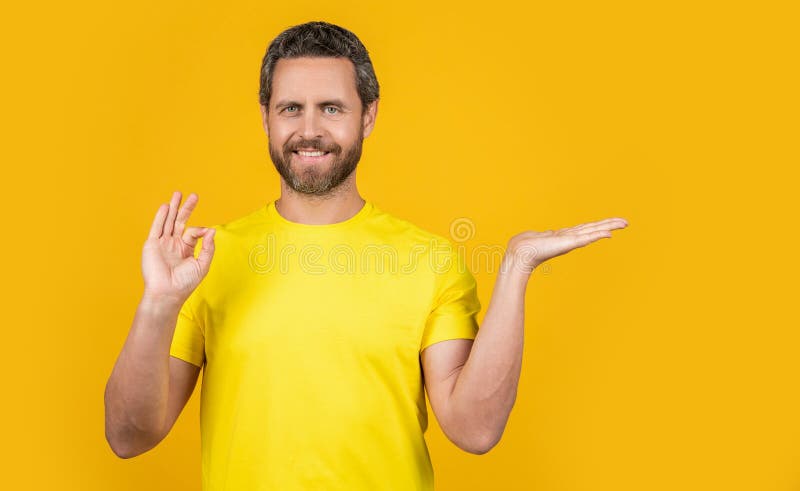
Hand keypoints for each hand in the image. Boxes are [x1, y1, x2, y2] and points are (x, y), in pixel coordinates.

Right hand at [141, 191, 214, 304]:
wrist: (167, 293)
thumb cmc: (185, 283)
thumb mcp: (202, 264)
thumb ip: (208, 247)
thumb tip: (212, 230)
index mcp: (185, 250)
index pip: (193, 232)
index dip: (200, 230)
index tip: (204, 232)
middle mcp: (173, 245)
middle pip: (180, 222)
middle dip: (186, 209)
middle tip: (193, 196)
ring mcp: (162, 244)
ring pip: (168, 221)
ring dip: (173, 207)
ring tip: (178, 194)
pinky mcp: (152, 245)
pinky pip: (157, 227)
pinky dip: (161, 217)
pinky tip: (165, 206)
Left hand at [505, 217, 627, 274]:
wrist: (519, 253)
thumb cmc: (525, 246)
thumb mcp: (539, 237)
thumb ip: (545, 235)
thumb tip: (545, 234)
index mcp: (564, 236)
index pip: (585, 229)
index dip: (598, 226)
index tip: (611, 224)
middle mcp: (570, 238)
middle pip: (593, 229)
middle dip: (609, 225)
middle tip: (626, 222)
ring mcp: (570, 241)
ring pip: (593, 232)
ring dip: (608, 227)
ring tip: (623, 224)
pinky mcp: (567, 244)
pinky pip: (586, 238)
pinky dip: (597, 236)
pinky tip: (608, 234)